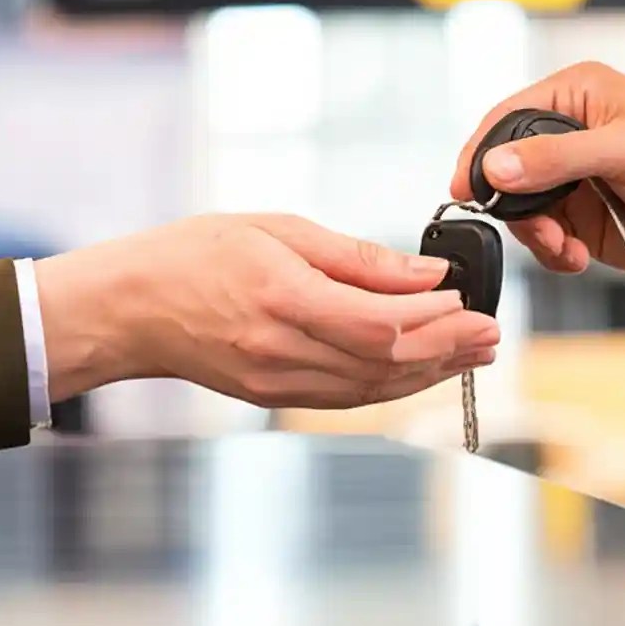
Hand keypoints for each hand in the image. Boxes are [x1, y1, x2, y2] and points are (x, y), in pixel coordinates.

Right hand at [34, 214, 499, 407]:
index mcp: (284, 300)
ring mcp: (280, 382)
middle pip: (388, 362)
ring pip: (376, 387)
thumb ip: (357, 257)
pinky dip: (394, 384)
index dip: (432, 317)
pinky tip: (424, 369)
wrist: (131, 308)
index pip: (380, 323)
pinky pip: (351, 397)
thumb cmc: (194, 255)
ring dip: (432, 372)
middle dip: (449, 349)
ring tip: (475, 353)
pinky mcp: (277, 395)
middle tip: (493, 334)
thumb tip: (425, 272)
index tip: (466, 297)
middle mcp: (284, 351)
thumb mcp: (277, 229)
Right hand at [451, 62, 624, 305]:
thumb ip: (558, 158)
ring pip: (520, 208)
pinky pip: (542, 237)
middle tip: (531, 226)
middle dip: (512, 202)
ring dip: (534, 233)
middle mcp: (573, 134)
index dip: (482, 151)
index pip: (508, 115)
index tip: (467, 188)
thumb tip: (495, 166)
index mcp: (582, 94)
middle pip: (506, 166)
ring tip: (563, 246)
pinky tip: (576, 257)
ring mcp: (577, 180)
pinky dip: (550, 252)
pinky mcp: (583, 221)